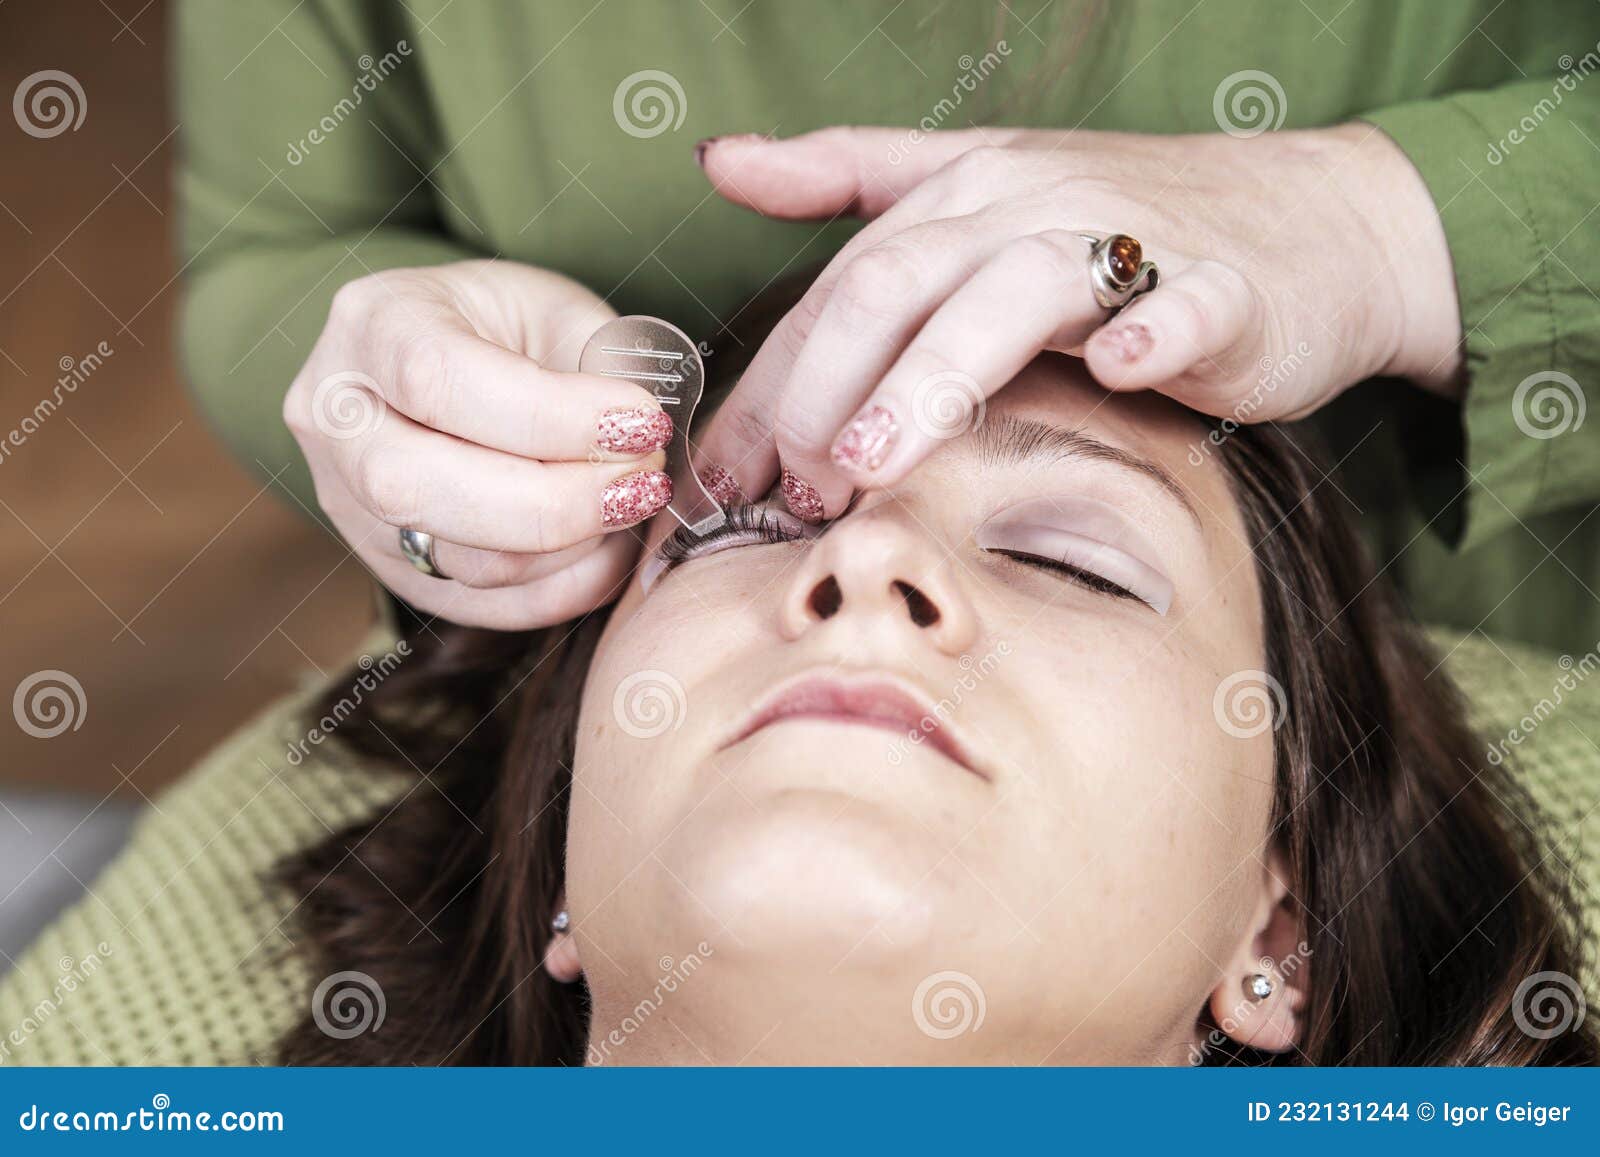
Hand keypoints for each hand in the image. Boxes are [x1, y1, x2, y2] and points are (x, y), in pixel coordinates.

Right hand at [283, 260, 674, 628]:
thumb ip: (601, 367)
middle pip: (421, 487)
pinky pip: (483, 605)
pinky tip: (610, 547)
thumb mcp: (557, 309)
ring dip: (573, 546)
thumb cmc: (512, 327)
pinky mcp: (389, 567)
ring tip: (632, 503)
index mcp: (372, 323)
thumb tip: (648, 444)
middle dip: (558, 500)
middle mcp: (336, 418)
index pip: (440, 380)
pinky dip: (564, 587)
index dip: (553, 416)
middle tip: (643, 480)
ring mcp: (349, 503)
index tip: (641, 424)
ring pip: (460, 560)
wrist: (454, 361)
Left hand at [693, 125, 1462, 519]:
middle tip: (783, 491)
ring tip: (870, 462)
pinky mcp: (1225, 284)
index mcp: (961, 196)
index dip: (769, 384)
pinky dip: (1152, 331)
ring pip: (1012, 295)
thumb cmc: (1128, 225)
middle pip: (897, 285)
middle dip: (822, 388)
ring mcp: (1126, 239)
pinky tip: (1119, 372)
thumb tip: (722, 162)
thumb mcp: (976, 183)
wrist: (1313, 220)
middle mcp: (1026, 204)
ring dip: (935, 376)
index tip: (720, 481)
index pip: (837, 291)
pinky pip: (1184, 304)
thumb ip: (850, 178)